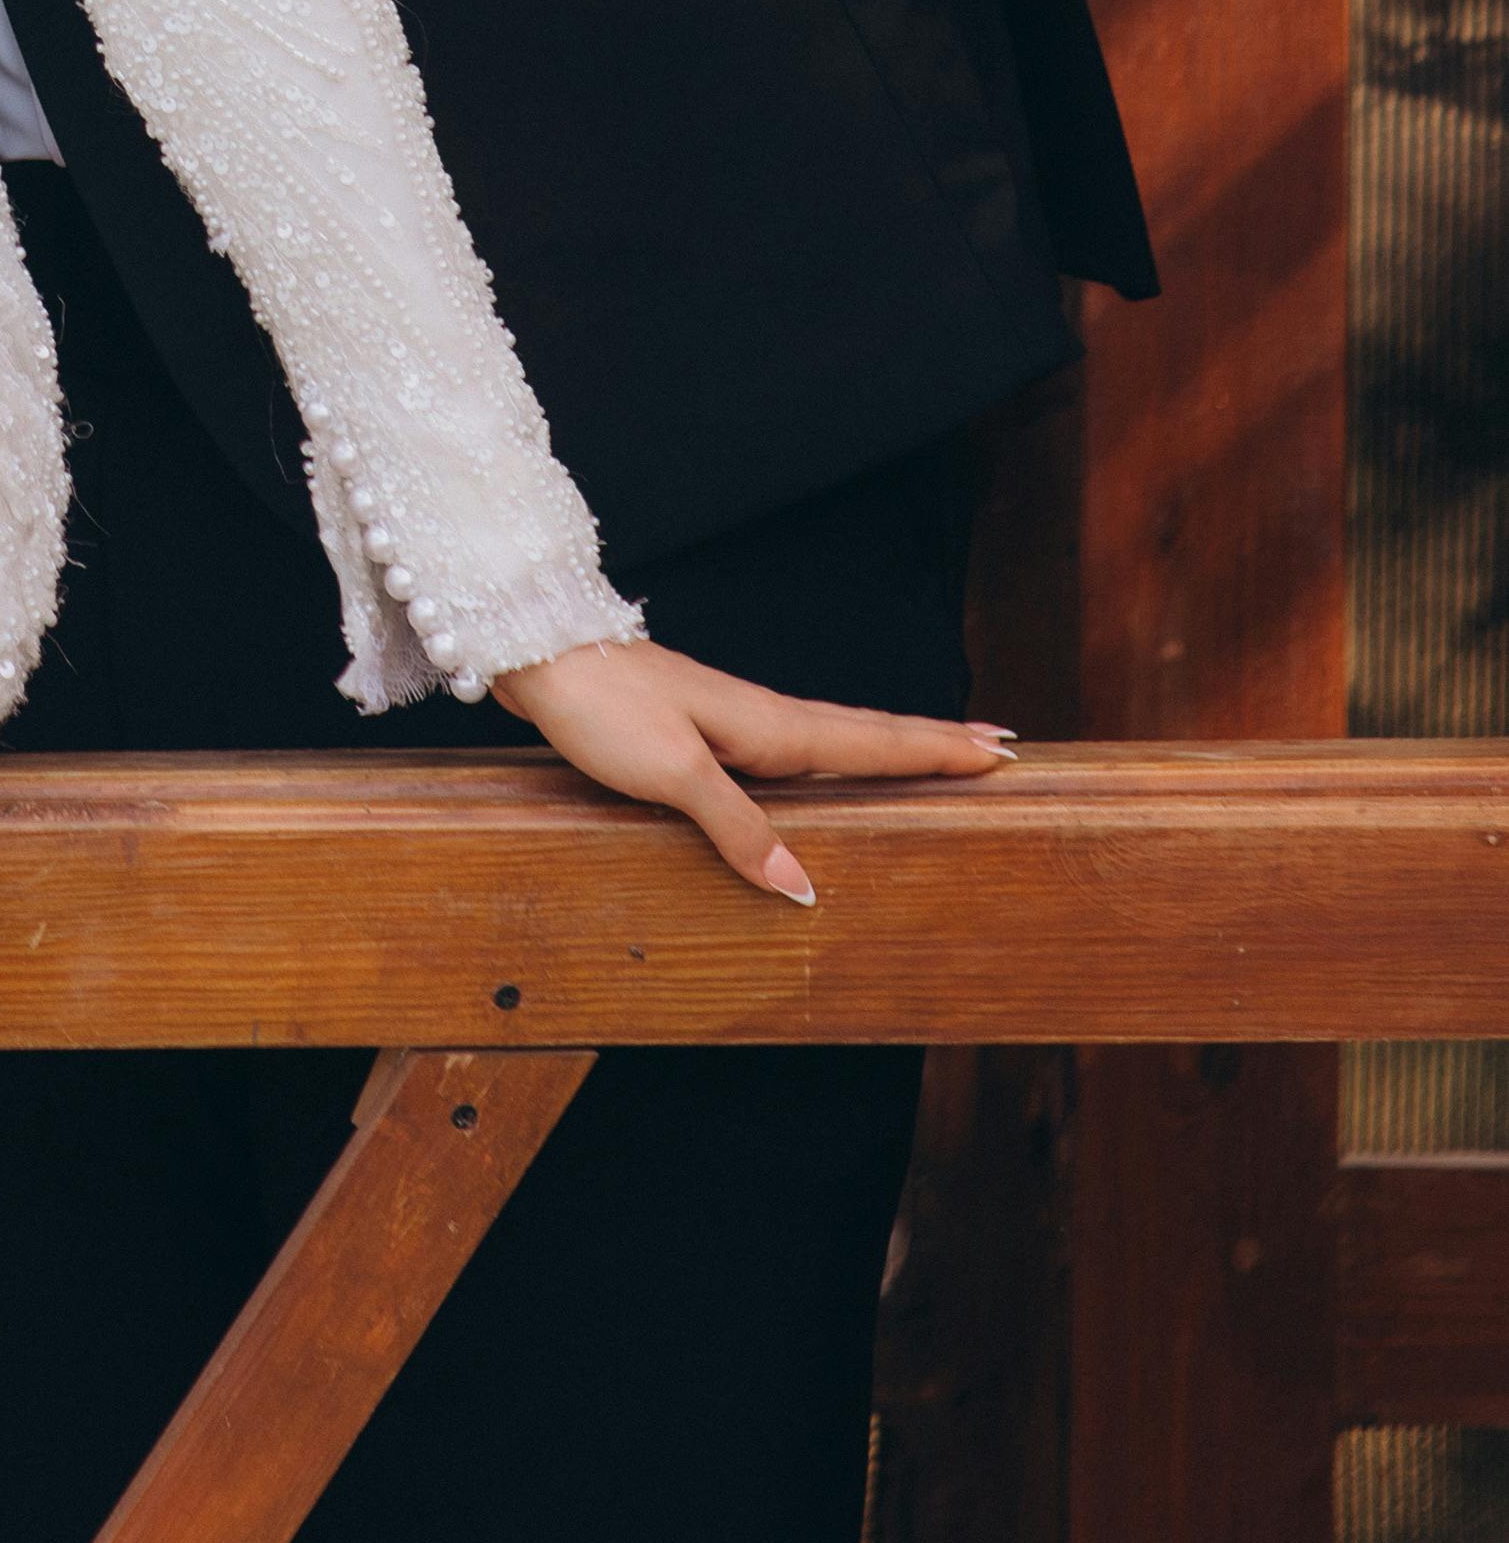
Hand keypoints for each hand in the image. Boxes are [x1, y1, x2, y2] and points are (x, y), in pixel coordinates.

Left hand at [492, 636, 1015, 903]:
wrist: (542, 655)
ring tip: (932, 752)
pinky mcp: (703, 732)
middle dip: (931, 742)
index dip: (935, 748)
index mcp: (768, 726)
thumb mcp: (673, 773)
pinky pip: (790, 749)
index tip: (1000, 748)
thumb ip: (739, 828)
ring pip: (830, 739)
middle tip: (996, 746)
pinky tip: (824, 770)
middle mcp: (762, 720)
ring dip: (886, 743)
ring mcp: (733, 723)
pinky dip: (829, 755)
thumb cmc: (605, 707)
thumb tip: (805, 887)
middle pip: (865, 734)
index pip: (871, 741)